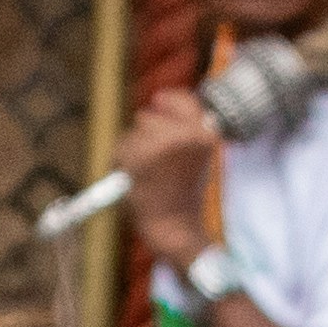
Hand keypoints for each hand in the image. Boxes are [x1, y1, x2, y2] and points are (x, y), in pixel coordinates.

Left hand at [121, 89, 227, 274]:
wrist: (175, 227)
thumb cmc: (185, 194)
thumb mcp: (197, 156)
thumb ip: (183, 126)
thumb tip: (158, 99)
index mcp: (205, 134)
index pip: (184, 99)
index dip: (170, 101)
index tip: (160, 103)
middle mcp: (185, 135)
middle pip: (148, 117)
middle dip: (146, 136)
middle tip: (156, 164)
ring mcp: (160, 144)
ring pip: (133, 134)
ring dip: (133, 151)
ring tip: (147, 175)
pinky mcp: (138, 157)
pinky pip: (121, 148)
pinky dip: (122, 162)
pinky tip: (136, 180)